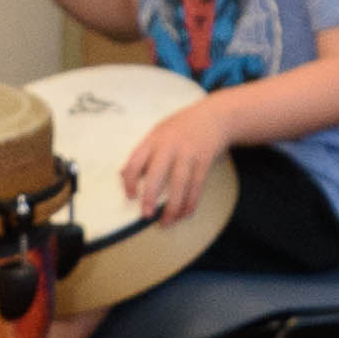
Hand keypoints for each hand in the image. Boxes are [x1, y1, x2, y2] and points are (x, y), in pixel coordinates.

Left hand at [120, 98, 222, 223]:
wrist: (215, 115)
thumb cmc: (182, 127)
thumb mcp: (158, 133)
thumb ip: (143, 153)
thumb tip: (123, 175)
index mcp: (154, 139)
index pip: (136, 161)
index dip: (130, 181)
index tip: (130, 196)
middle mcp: (170, 146)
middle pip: (157, 174)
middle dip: (151, 196)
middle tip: (146, 215)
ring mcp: (188, 153)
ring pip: (179, 184)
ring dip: (173, 206)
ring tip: (166, 222)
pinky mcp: (204, 160)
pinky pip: (197, 186)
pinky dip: (191, 202)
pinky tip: (185, 213)